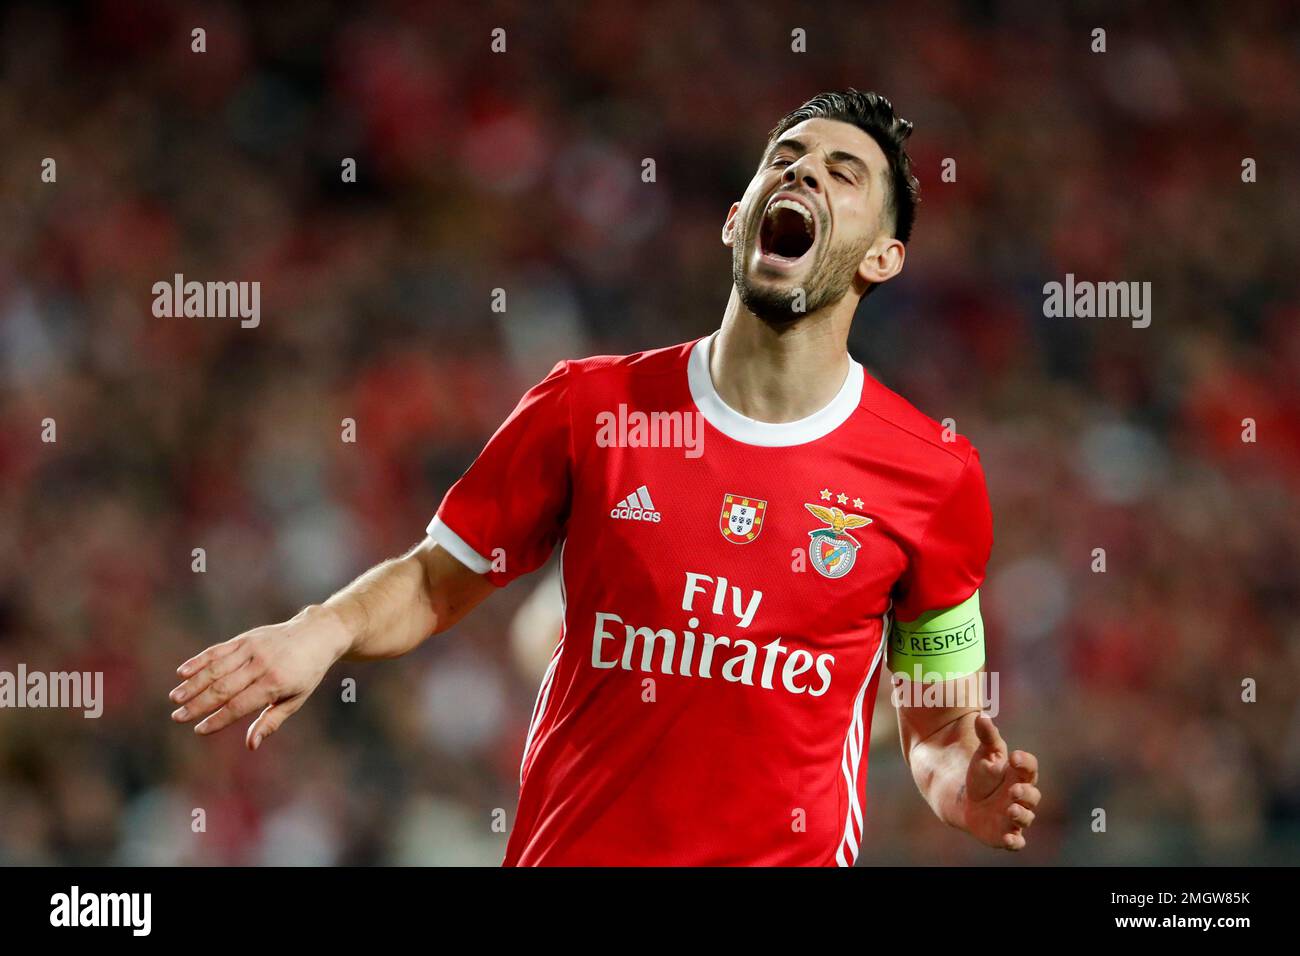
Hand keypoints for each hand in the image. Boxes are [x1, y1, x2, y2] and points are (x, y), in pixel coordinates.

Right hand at [168, 605, 350, 749]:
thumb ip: (271, 721)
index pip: (239, 705)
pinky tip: (183, 672)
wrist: (318, 634)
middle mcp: (262, 664)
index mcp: (276, 683)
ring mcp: (252, 648)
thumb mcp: (296, 699)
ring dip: (193, 684)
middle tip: (178, 717)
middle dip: (198, 704)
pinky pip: (219, 650)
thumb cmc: (307, 672)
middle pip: (223, 687)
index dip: (218, 719)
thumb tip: (250, 745)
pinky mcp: (246, 637)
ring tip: (176, 699)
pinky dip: (200, 660)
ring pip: (216, 668)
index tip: (199, 729)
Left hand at [960, 714, 1039, 849]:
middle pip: (1032, 795)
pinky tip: (1010, 839)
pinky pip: (1016, 841)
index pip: (1029, 767)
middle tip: (1014, 789)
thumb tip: (982, 715)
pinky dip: (1014, 842)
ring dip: (1021, 814)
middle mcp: (1021, 796)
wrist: (964, 797)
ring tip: (1010, 808)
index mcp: (1019, 774)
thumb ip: (986, 735)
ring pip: (1026, 817)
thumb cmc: (980, 773)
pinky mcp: (1005, 833)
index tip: (1014, 757)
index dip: (1025, 762)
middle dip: (1025, 792)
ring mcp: (1014, 815)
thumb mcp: (983, 752)